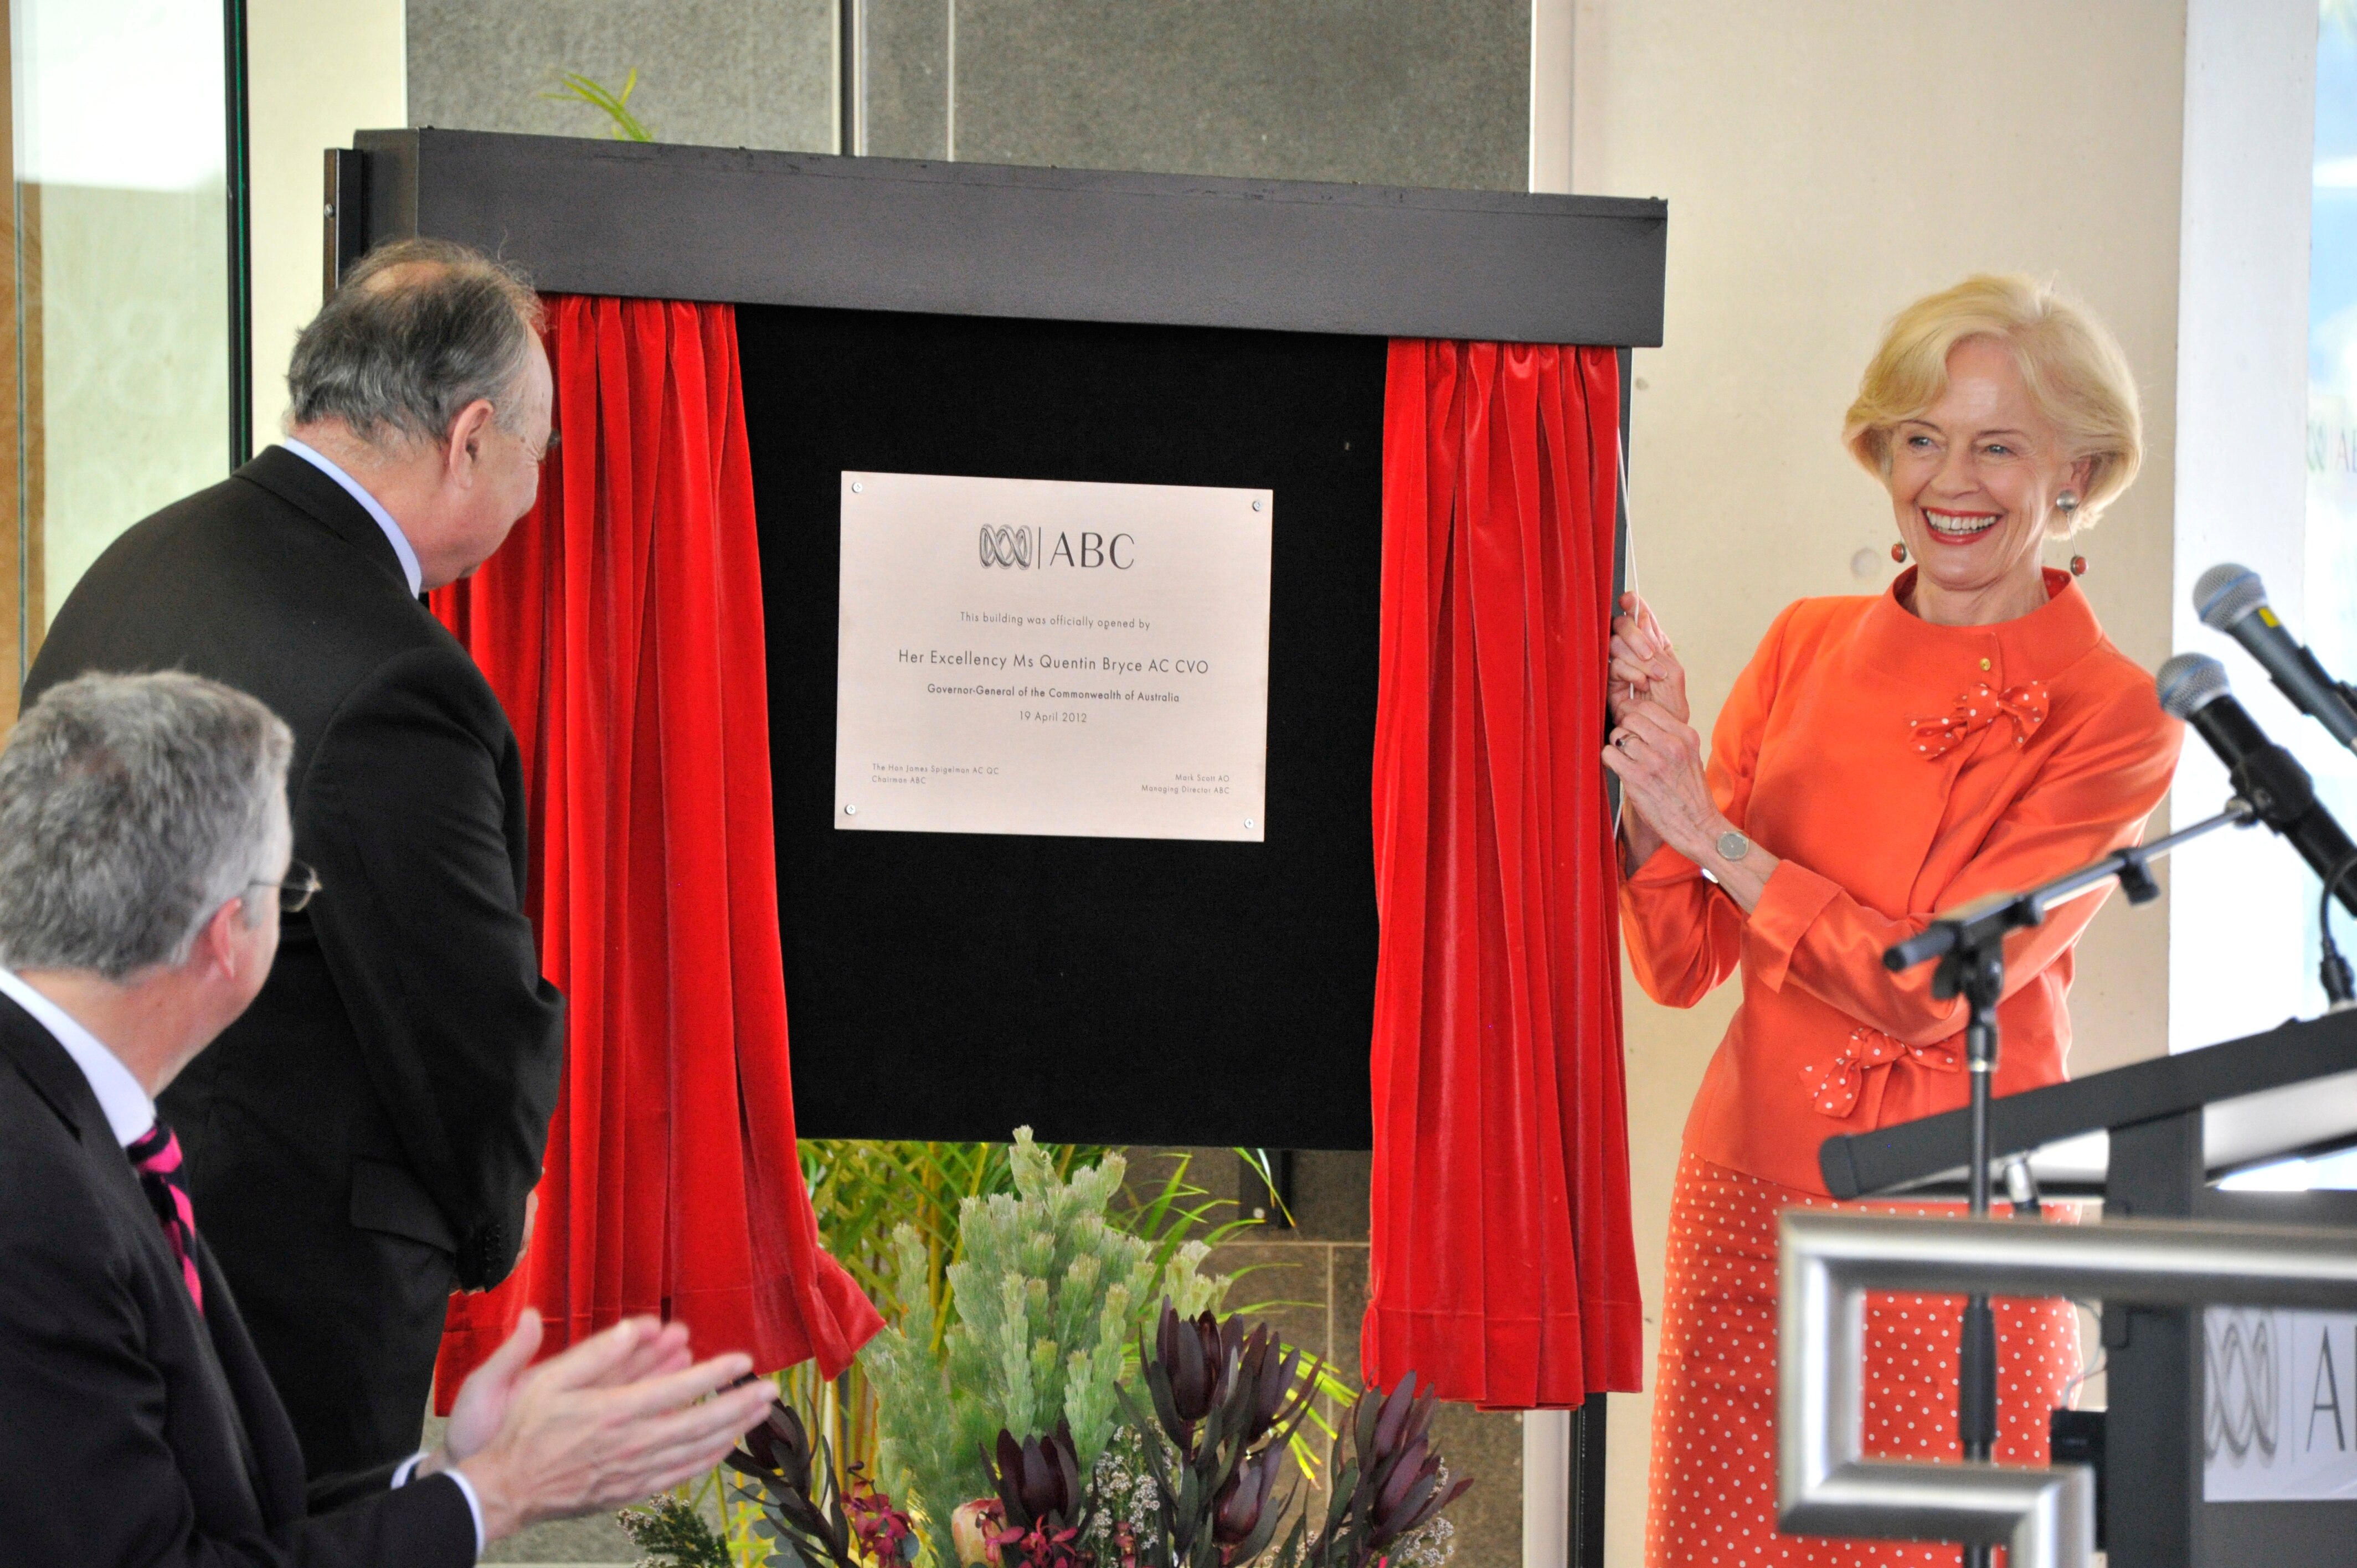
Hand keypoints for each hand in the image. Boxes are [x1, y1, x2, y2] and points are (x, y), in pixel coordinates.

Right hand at [446, 1315, 775, 1540]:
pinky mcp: (628, 1491)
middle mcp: (630, 1444)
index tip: (742, 1360)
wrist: (504, 1489)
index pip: (678, 1390)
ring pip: (695, 1451)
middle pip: (699, 1423)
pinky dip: (707, 1461)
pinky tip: (724, 1448)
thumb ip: (595, 1353)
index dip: (714, 1374)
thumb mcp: (548, 1380)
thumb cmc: (523, 1432)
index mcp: (613, 1412)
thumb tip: (635, 1328)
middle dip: (739, 1405)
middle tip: (771, 1390)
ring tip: (760, 1414)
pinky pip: (678, 1476)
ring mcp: (632, 1472)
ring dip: (733, 1430)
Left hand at [1603, 700, 1774, 910]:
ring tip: (1625, 760)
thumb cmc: (1690, 794)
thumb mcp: (1689, 756)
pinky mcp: (1637, 778)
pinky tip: (1619, 770)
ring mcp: (1653, 760)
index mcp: (1685, 735)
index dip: (1634, 716)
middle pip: (1630, 718)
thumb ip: (1669, 736)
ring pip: (1618, 735)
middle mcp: (1671, 744)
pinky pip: (1609, 754)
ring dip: (1616, 747)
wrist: (1698, 827)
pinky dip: (1609, 760)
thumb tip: (1637, 720)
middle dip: (1624, 729)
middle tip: (1626, 745)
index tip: (1632, 728)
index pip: (1648, 708)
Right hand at [1609, 592, 1687, 727]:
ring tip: (1650, 680)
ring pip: (1614, 643)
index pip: (1640, 616)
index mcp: (1653, 644)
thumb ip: (1658, 647)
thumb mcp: (1673, 673)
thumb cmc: (1671, 707)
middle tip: (1650, 656)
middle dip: (1636, 637)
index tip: (1629, 600)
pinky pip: (1612, 664)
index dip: (1632, 603)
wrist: (1661, 731)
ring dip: (1636, 660)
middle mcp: (1634, 651)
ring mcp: (1620, 664)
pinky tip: (1639, 686)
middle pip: (1622, 625)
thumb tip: (1642, 620)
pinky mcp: (1608, 679)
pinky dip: (1628, 673)